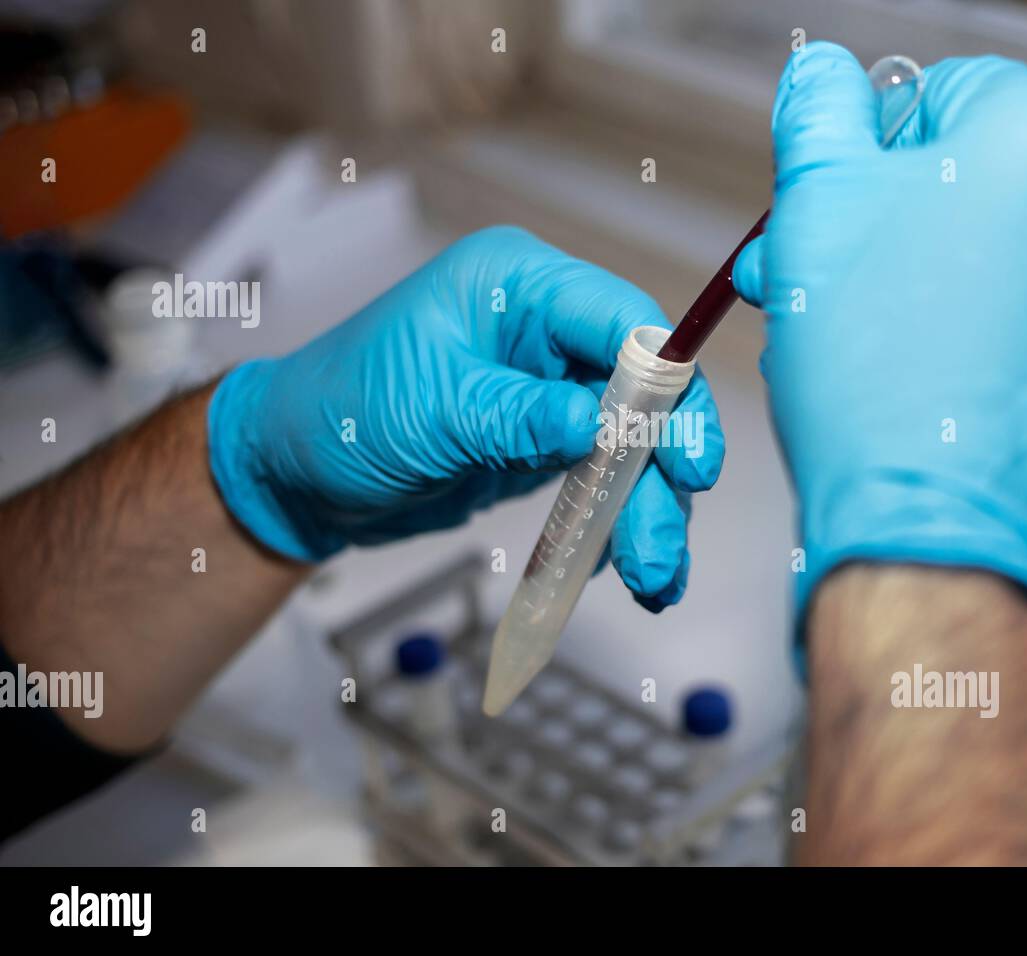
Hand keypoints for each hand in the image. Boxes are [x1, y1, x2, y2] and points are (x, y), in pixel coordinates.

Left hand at [208, 226, 723, 609]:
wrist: (298, 475)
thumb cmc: (340, 414)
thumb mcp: (428, 411)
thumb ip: (517, 415)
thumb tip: (595, 426)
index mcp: (519, 287)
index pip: (624, 322)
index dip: (668, 387)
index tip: (688, 456)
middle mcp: (545, 332)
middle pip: (643, 393)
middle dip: (658, 473)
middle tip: (659, 544)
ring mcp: (550, 390)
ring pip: (631, 446)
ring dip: (644, 511)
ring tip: (651, 578)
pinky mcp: (545, 442)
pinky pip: (601, 479)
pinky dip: (612, 522)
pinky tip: (609, 563)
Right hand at [734, 45, 1026, 701]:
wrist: (948, 545)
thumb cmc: (886, 384)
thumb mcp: (816, 212)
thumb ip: (819, 119)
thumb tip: (822, 81)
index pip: (940, 96)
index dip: (863, 161)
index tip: (827, 221)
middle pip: (974, 181)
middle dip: (884, 227)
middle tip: (817, 285)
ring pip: (1000, 257)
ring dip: (920, 286)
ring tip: (858, 351)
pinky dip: (973, 343)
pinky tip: (918, 392)